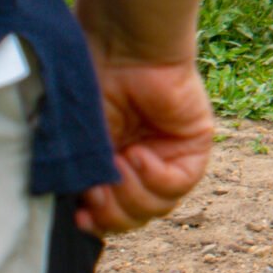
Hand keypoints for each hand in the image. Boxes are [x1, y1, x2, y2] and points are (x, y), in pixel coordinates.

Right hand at [77, 48, 214, 234]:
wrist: (121, 50)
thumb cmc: (92, 85)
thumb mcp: (79, 142)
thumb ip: (81, 176)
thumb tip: (81, 215)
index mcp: (110, 163)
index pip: (111, 214)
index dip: (96, 223)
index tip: (78, 218)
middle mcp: (140, 163)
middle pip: (134, 217)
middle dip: (111, 211)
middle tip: (96, 191)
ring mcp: (168, 155)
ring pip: (158, 206)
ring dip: (131, 194)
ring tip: (117, 166)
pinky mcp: (193, 145)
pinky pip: (179, 183)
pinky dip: (154, 177)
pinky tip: (138, 156)